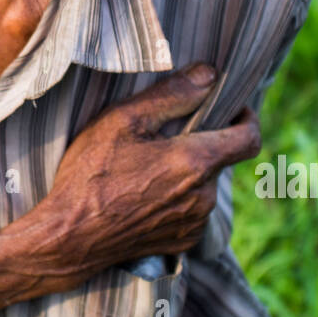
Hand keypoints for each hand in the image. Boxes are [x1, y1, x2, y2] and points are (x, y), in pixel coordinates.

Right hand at [38, 64, 260, 272]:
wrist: (68, 238)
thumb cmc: (90, 174)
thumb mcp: (123, 120)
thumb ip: (172, 94)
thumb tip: (209, 75)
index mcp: (195, 163)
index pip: (249, 138)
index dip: (246, 118)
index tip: (231, 108)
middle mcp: (203, 197)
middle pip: (219, 159)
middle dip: (200, 143)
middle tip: (162, 136)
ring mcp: (193, 223)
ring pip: (204, 186)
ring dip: (187, 172)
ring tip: (145, 167)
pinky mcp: (180, 242)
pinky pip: (191, 211)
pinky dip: (177, 198)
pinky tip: (142, 194)